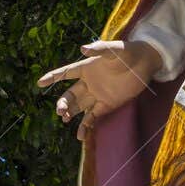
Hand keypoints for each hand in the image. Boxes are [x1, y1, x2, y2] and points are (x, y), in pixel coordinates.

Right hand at [38, 39, 160, 140]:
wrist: (145, 64)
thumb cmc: (128, 52)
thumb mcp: (115, 49)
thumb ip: (100, 49)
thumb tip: (83, 48)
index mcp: (86, 68)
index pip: (66, 73)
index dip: (53, 77)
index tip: (40, 83)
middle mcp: (88, 83)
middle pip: (70, 95)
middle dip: (63, 103)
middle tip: (60, 111)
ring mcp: (97, 95)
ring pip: (78, 107)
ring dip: (70, 114)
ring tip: (64, 119)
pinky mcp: (107, 105)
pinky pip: (92, 118)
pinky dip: (86, 127)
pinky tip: (80, 136)